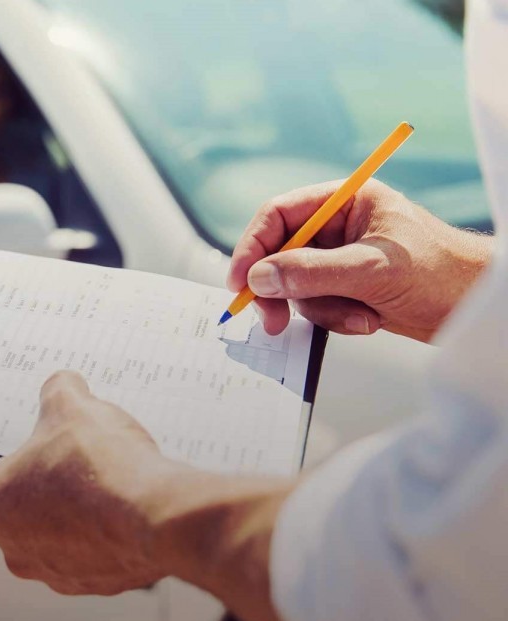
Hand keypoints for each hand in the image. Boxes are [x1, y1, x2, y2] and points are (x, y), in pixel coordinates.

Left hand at [0, 371, 178, 594]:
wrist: (156, 517)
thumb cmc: (98, 463)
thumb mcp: (71, 405)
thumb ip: (58, 390)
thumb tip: (63, 385)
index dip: (4, 447)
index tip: (24, 433)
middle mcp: (13, 551)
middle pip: (20, 503)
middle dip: (42, 478)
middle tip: (68, 449)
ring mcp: (55, 574)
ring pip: (58, 530)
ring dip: (75, 507)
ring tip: (104, 475)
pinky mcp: (96, 584)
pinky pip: (94, 550)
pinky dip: (105, 529)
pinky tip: (125, 502)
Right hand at [227, 180, 493, 341]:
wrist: (479, 307)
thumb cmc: (442, 273)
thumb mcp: (372, 269)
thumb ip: (311, 272)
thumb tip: (259, 278)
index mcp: (346, 202)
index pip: (279, 215)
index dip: (253, 247)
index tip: (241, 282)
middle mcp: (339, 226)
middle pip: (280, 253)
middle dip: (281, 289)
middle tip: (272, 320)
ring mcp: (341, 259)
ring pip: (297, 286)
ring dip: (321, 309)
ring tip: (360, 316)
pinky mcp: (347, 288)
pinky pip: (317, 305)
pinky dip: (336, 319)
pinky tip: (369, 320)